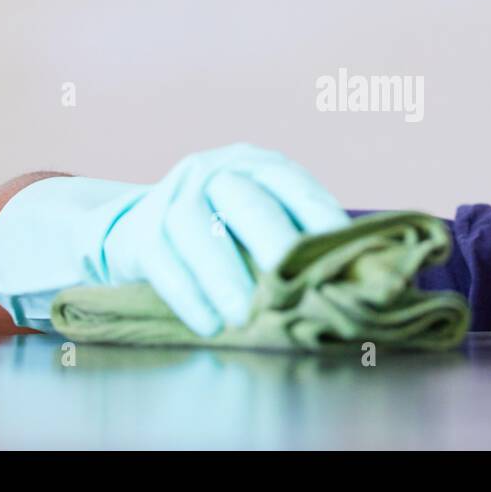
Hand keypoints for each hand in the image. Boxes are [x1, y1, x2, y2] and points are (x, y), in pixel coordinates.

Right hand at [105, 143, 348, 336]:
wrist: (141, 230)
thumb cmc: (223, 234)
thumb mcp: (259, 224)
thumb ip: (296, 240)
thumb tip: (349, 276)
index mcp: (255, 165)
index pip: (290, 182)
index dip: (317, 214)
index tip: (342, 250)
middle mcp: (214, 170)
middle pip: (241, 198)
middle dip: (269, 238)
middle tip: (289, 279)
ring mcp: (173, 196)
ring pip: (194, 227)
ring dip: (221, 275)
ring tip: (244, 318)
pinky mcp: (141, 231)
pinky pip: (161, 260)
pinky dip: (187, 296)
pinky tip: (210, 325)